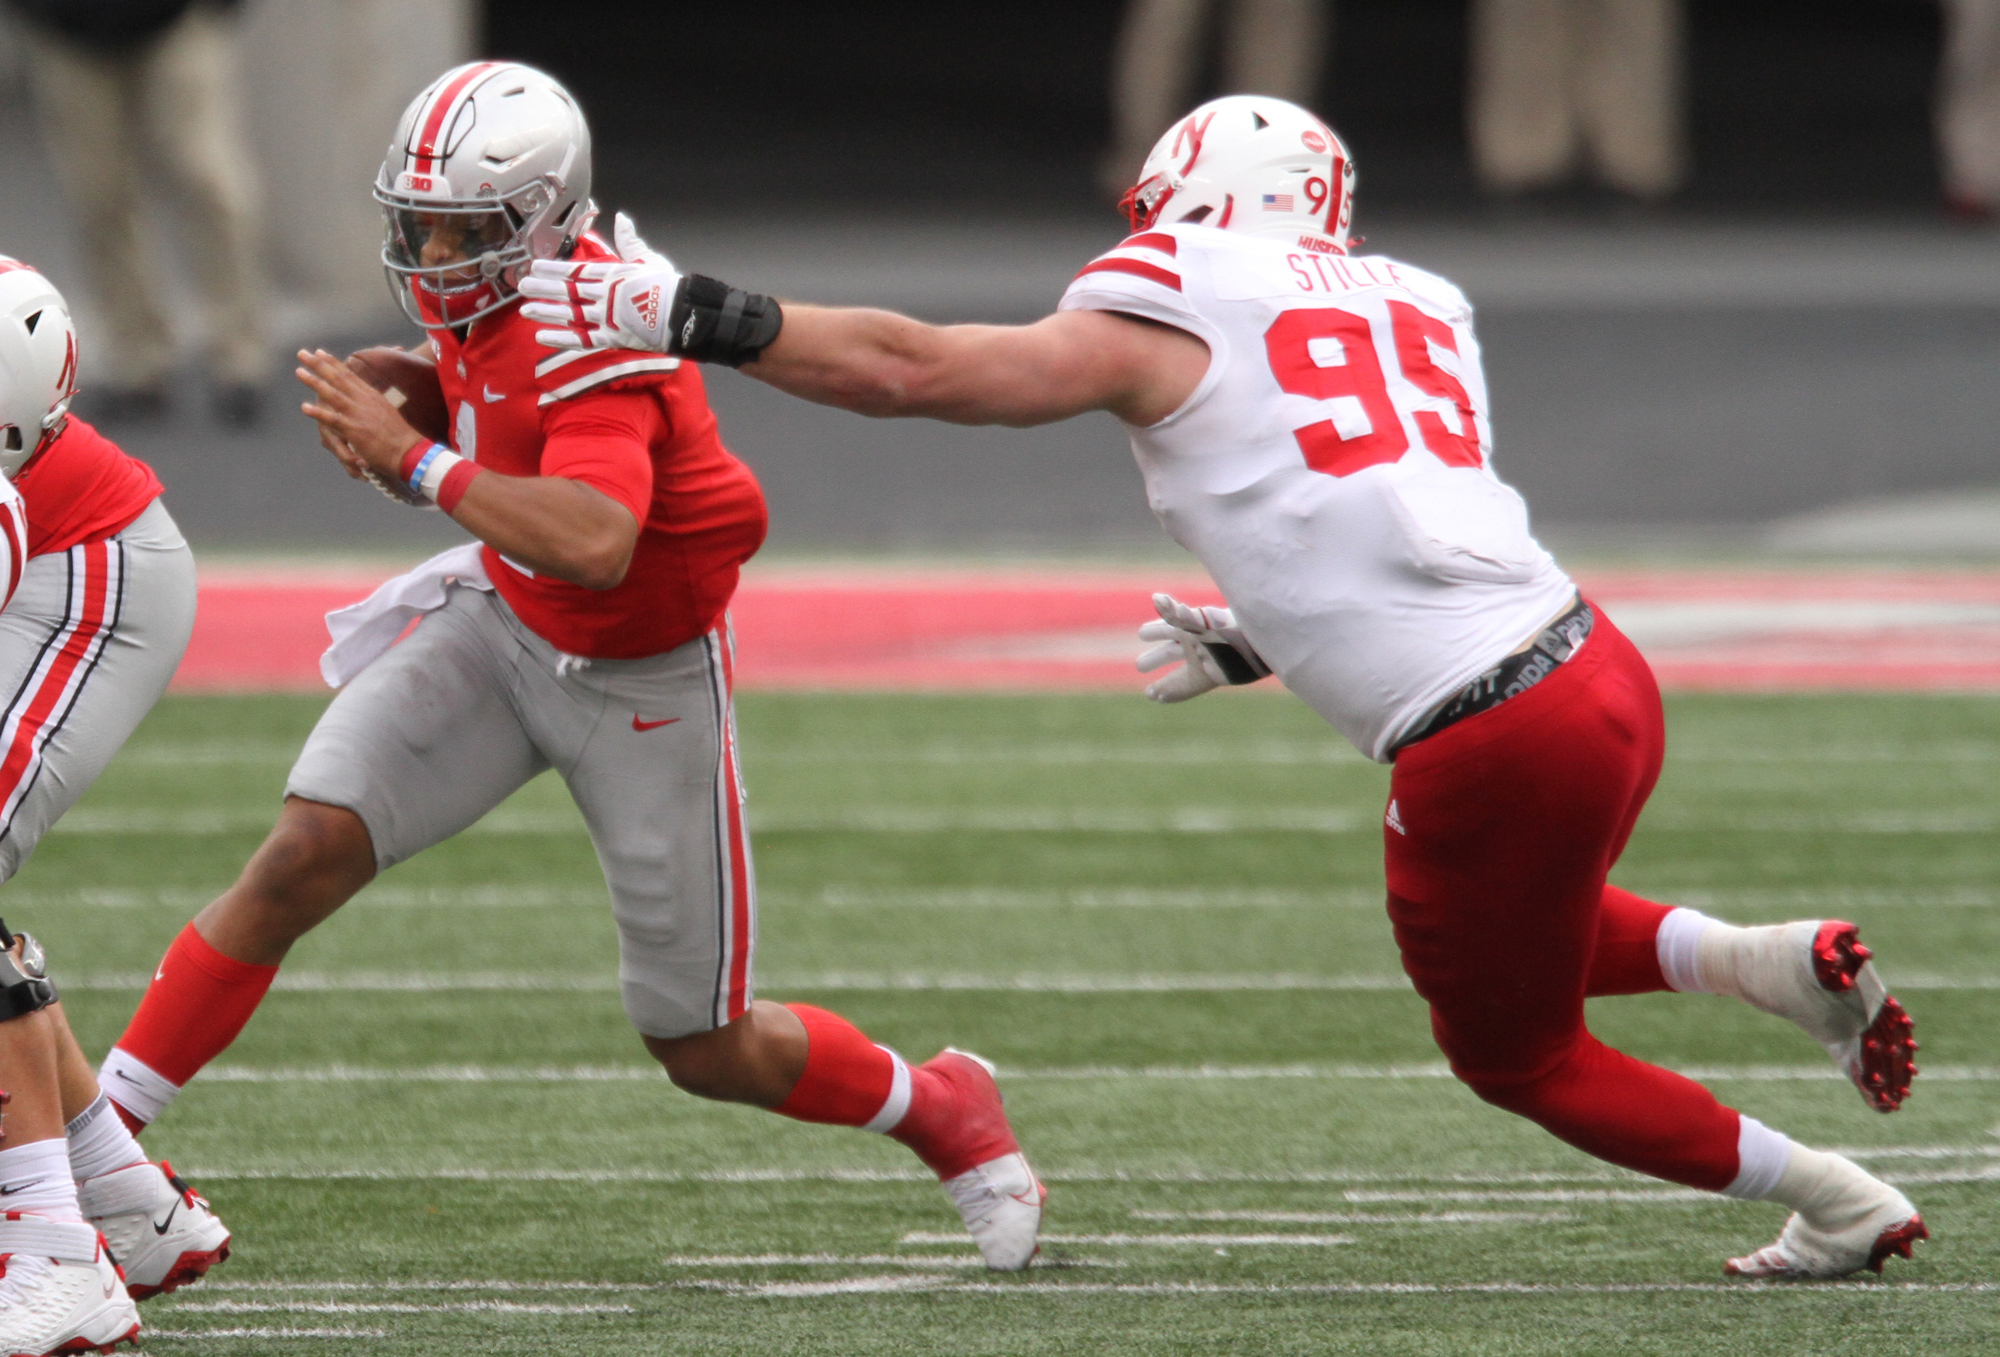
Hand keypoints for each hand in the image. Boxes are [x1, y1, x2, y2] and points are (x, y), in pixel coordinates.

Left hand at [296, 349, 425, 486]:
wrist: (410, 452)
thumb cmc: (401, 436)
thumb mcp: (387, 412)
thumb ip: (375, 404)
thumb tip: (370, 400)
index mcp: (372, 396)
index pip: (349, 374)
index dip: (332, 363)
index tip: (319, 353)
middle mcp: (365, 400)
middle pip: (338, 378)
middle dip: (319, 364)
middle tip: (302, 353)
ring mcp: (358, 414)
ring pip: (333, 394)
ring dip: (314, 382)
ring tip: (299, 372)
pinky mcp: (354, 430)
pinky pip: (332, 419)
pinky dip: (318, 412)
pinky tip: (304, 407)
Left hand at [519, 211, 681, 352]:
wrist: (683, 315)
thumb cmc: (670, 287)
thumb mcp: (650, 260)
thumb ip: (630, 242)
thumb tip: (621, 218)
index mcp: (612, 274)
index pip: (575, 270)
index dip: (553, 269)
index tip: (535, 266)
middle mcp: (604, 295)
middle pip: (567, 291)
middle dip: (543, 288)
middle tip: (522, 286)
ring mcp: (606, 317)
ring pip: (569, 314)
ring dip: (547, 312)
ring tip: (526, 310)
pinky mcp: (612, 337)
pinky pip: (582, 339)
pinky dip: (562, 338)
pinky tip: (542, 336)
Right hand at [1135, 592, 1271, 702]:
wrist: (1260, 646)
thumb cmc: (1231, 629)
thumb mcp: (1201, 622)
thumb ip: (1176, 614)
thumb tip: (1156, 597)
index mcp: (1192, 626)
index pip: (1168, 627)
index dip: (1155, 631)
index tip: (1142, 634)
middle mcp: (1198, 643)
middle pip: (1173, 651)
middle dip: (1157, 657)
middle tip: (1140, 665)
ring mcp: (1206, 661)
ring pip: (1180, 673)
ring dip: (1164, 682)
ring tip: (1149, 693)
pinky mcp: (1214, 676)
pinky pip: (1189, 686)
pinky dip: (1174, 693)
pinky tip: (1162, 699)